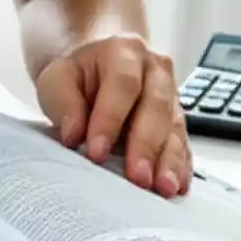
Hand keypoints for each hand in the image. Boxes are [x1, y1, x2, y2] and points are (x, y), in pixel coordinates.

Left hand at [35, 35, 192, 197]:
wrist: (97, 65)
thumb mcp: (57, 79)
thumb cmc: (77, 75)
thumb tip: (74, 135)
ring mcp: (171, 95)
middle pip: (156, 108)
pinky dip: (180, 166)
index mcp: (123, 51)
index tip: (97, 153)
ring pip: (174, 128)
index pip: (122, 85)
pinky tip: (178, 186)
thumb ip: (64, 102)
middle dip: (147, 146)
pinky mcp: (176, 120)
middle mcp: (155, 70)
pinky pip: (183, 143)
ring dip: (170, 161)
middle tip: (138, 178)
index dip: (110, 120)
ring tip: (164, 188)